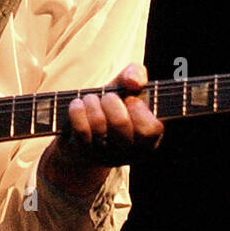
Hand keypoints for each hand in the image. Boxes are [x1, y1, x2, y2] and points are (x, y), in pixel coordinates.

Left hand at [40, 63, 163, 195]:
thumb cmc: (110, 107)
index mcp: (148, 139)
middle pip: (120, 123)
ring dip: (92, 102)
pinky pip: (81, 129)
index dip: (139, 110)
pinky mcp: (85, 154)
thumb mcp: (125, 89)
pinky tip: (78, 105)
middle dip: (110, 101)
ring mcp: (106, 155)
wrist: (82, 131)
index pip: (151, 129)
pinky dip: (77, 110)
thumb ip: (135, 75)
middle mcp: (129, 151)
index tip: (131, 100)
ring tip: (91, 100)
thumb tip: (134, 81)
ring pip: (98, 124)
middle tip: (108, 98)